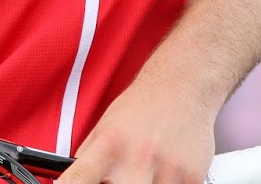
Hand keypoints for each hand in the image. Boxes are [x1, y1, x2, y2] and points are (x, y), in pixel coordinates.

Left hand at [55, 82, 216, 183]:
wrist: (180, 87)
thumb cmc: (140, 107)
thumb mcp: (104, 128)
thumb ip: (88, 159)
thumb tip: (68, 180)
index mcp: (109, 145)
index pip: (78, 179)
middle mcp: (137, 158)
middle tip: (120, 175)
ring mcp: (167, 170)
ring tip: (145, 171)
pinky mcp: (192, 178)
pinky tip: (164, 173)